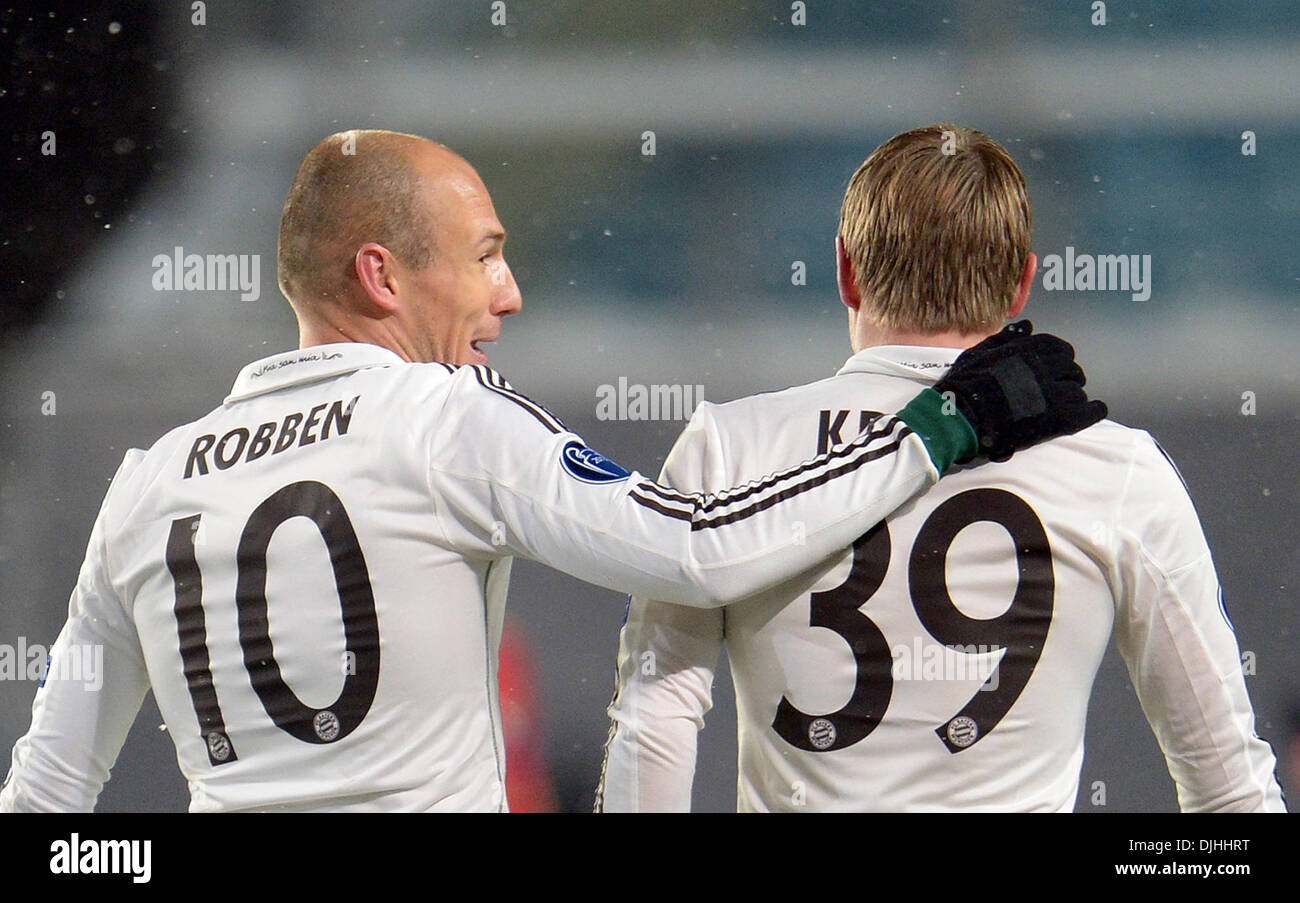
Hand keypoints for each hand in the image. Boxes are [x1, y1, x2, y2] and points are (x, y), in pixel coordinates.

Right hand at [935, 320, 1107, 462]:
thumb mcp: (980, 353)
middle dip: (1066, 378)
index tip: (1054, 368)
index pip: (1060, 349)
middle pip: (1072, 370)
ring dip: (1071, 398)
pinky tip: (1091, 412)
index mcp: (1029, 350)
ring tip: (1061, 406)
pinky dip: (1093, 411)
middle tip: (1056, 389)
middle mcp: (1045, 367)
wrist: (962, 417)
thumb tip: (1027, 325)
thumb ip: (1006, 338)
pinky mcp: (1059, 418)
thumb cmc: (965, 386)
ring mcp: (1054, 393)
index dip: (1059, 360)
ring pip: (1077, 391)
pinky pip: (1090, 411)